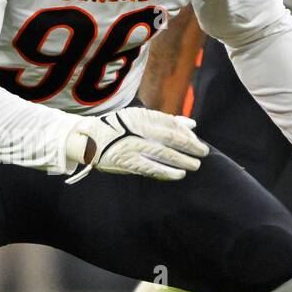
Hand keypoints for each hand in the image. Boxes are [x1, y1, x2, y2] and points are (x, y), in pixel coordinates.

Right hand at [66, 107, 208, 183]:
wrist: (88, 139)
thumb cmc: (118, 127)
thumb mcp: (139, 118)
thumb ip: (166, 121)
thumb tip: (192, 124)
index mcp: (141, 116)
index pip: (171, 123)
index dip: (187, 133)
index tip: (196, 140)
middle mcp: (138, 129)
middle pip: (171, 138)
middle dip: (190, 146)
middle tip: (203, 153)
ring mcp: (132, 146)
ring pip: (164, 154)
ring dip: (182, 160)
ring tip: (194, 165)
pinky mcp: (127, 162)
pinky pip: (151, 168)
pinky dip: (167, 172)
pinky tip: (178, 174)